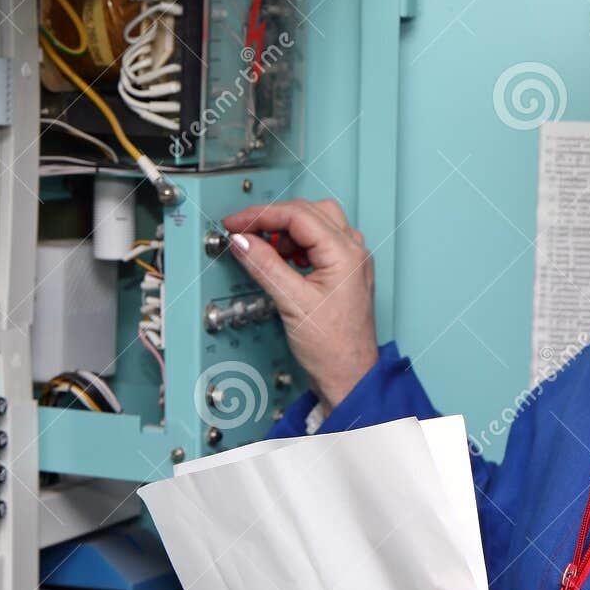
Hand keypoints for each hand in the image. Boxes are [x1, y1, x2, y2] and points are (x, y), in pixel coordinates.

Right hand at [221, 199, 378, 412]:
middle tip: (245, 232)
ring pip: (316, 224)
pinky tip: (283, 260)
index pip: (298, 215)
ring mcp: (351, 261)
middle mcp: (353, 252)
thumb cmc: (333, 348)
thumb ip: (265, 266)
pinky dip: (297, 245)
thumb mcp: (291, 302)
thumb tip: (242, 241)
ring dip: (287, 231)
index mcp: (345, 253)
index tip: (235, 224)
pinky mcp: (344, 273)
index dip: (261, 215)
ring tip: (265, 250)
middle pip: (309, 212)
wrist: (350, 377)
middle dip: (274, 219)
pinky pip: (320, 243)